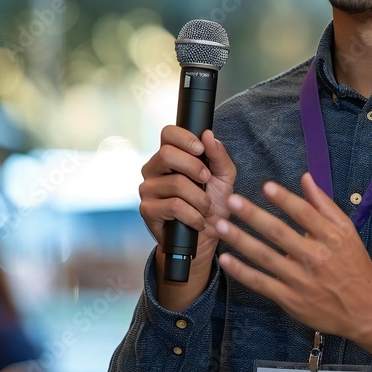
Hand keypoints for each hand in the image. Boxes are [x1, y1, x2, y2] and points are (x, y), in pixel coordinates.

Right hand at [139, 126, 235, 302]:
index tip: (201, 150)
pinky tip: (198, 221)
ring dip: (199, 198)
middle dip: (194, 167)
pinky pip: (172, 206)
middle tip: (207, 180)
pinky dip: (192, 215)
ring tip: (206, 208)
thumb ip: (218, 155)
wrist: (206, 238)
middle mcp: (154, 169)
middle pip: (167, 154)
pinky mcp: (147, 210)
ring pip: (175, 183)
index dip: (185, 138)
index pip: (168, 133)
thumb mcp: (223, 177)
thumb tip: (208, 135)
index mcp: (171, 156)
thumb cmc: (213, 203)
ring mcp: (148, 189)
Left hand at [214, 173, 371, 371]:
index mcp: (331, 237)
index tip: (266, 186)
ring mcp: (300, 280)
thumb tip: (305, 178)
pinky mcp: (289, 299)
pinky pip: (261, 283)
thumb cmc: (354, 265)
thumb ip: (324, 204)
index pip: (304, 214)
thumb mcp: (346, 231)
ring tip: (220, 225)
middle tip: (231, 201)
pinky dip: (242, 272)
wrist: (364, 309)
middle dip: (254, 216)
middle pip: (279, 233)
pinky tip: (225, 259)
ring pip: (265, 257)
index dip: (284, 199)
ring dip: (240, 240)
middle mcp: (314, 257)